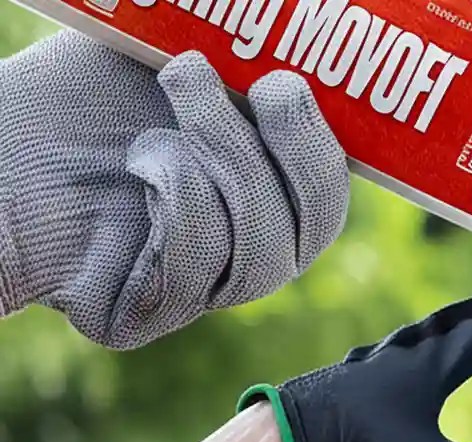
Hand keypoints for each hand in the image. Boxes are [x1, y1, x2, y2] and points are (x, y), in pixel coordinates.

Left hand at [0, 31, 348, 348]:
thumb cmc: (80, 93)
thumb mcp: (174, 65)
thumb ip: (243, 63)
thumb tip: (304, 30)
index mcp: (261, 203)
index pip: (326, 201)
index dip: (327, 152)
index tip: (294, 81)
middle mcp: (239, 256)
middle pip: (311, 234)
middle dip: (293, 152)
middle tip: (258, 82)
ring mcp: (195, 294)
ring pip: (263, 260)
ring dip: (229, 164)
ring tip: (183, 89)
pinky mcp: (141, 316)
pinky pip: (198, 275)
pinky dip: (182, 203)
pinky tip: (143, 160)